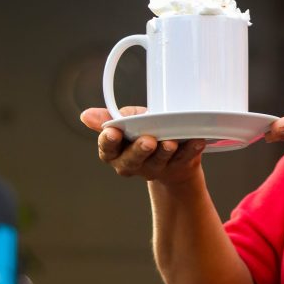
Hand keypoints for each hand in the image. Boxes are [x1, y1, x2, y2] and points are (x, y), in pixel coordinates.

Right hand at [80, 106, 207, 181]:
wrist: (172, 153)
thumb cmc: (145, 131)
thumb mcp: (128, 121)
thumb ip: (111, 118)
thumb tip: (86, 115)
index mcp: (116, 152)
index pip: (107, 150)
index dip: (108, 142)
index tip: (113, 132)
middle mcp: (133, 164)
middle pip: (131, 161)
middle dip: (139, 151)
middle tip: (147, 140)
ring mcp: (156, 168)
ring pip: (158, 162)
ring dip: (164, 152)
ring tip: (170, 142)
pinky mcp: (178, 167)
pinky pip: (184, 159)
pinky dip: (191, 150)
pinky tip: (197, 141)